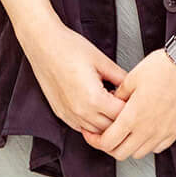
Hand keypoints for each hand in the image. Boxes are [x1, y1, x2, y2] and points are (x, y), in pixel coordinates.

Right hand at [23, 19, 128, 135]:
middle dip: (120, 118)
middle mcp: (80, 111)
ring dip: (105, 123)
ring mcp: (69, 114)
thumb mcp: (101, 60)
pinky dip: (91, 123)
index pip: (122, 116)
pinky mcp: (61, 113)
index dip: (130, 108)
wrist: (43, 44)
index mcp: (94, 99)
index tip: (132, 99)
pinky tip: (94, 108)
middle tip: (124, 102)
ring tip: (109, 104)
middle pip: (110, 128)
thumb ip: (121, 77)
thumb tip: (132, 87)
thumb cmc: (68, 47)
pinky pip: (81, 128)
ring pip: (96, 132)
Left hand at [84, 50, 175, 160]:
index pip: (108, 142)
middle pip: (121, 153)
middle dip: (109, 147)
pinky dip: (147, 144)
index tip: (92, 134)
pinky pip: (157, 148)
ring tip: (125, 133)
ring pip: (139, 153)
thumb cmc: (161, 69)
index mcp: (133, 117)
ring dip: (128, 146)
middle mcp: (147, 130)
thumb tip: (110, 102)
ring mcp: (163, 133)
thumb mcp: (131, 78)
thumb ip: (118, 95)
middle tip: (105, 136)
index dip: (95, 141)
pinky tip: (144, 131)